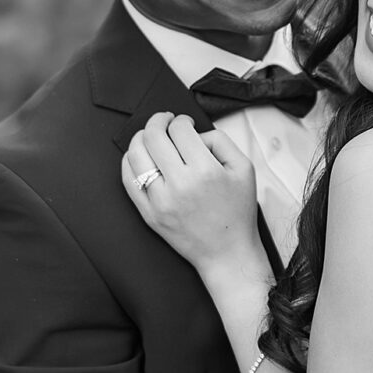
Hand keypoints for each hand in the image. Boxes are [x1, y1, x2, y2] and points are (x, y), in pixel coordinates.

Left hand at [120, 112, 267, 277]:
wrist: (227, 252)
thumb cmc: (237, 211)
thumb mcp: (244, 169)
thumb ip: (221, 141)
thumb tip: (194, 132)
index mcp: (205, 171)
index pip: (179, 129)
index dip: (180, 119)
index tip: (184, 122)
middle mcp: (180, 185)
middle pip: (153, 136)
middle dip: (158, 121)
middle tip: (164, 120)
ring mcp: (160, 201)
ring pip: (136, 154)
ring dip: (140, 137)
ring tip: (150, 136)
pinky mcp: (148, 214)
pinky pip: (128, 180)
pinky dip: (129, 162)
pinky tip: (139, 156)